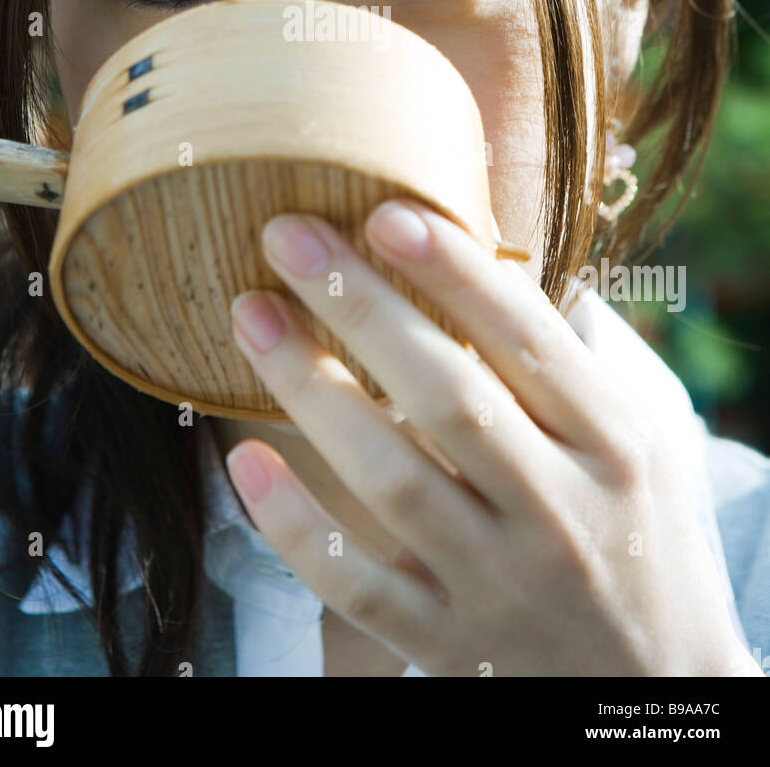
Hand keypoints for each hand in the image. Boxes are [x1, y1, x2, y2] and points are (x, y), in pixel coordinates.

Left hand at [224, 200, 758, 676]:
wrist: (658, 690)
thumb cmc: (639, 533)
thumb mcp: (647, 438)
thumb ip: (580, 356)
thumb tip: (494, 256)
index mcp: (612, 444)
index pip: (528, 340)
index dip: (455, 271)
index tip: (384, 213)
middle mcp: (558, 510)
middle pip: (447, 395)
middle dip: (361, 305)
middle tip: (286, 234)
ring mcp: (497, 582)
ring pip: (392, 478)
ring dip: (312, 387)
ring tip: (251, 313)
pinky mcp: (446, 642)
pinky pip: (358, 585)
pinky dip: (297, 526)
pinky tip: (247, 459)